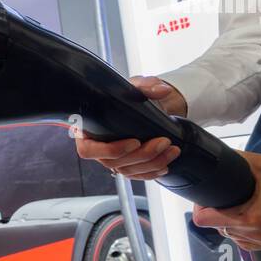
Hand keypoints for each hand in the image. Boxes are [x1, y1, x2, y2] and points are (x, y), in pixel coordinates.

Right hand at [74, 76, 188, 179]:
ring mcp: (111, 158)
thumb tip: (161, 90)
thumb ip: (146, 85)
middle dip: (142, 155)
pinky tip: (165, 165)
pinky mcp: (125, 165)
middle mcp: (97, 147)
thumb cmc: (132, 95)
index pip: (88, 150)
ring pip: (127, 170)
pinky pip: (135, 175)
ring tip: (172, 150)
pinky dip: (152, 172)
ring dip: (152, 163)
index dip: (110, 150)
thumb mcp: (137, 85)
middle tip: (163, 142)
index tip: (135, 141)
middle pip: (112, 162)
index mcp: (88, 129)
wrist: (144, 105)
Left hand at [192, 152, 260, 251]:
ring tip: (242, 204)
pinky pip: (254, 243)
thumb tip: (218, 158)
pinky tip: (257, 215)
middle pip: (219, 230)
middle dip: (218, 213)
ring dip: (233, 224)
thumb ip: (238, 163)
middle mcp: (260, 236)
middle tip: (225, 196)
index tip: (207, 196)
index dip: (201, 206)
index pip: (205, 220)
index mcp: (253, 218)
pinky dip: (249, 231)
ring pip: (236, 239)